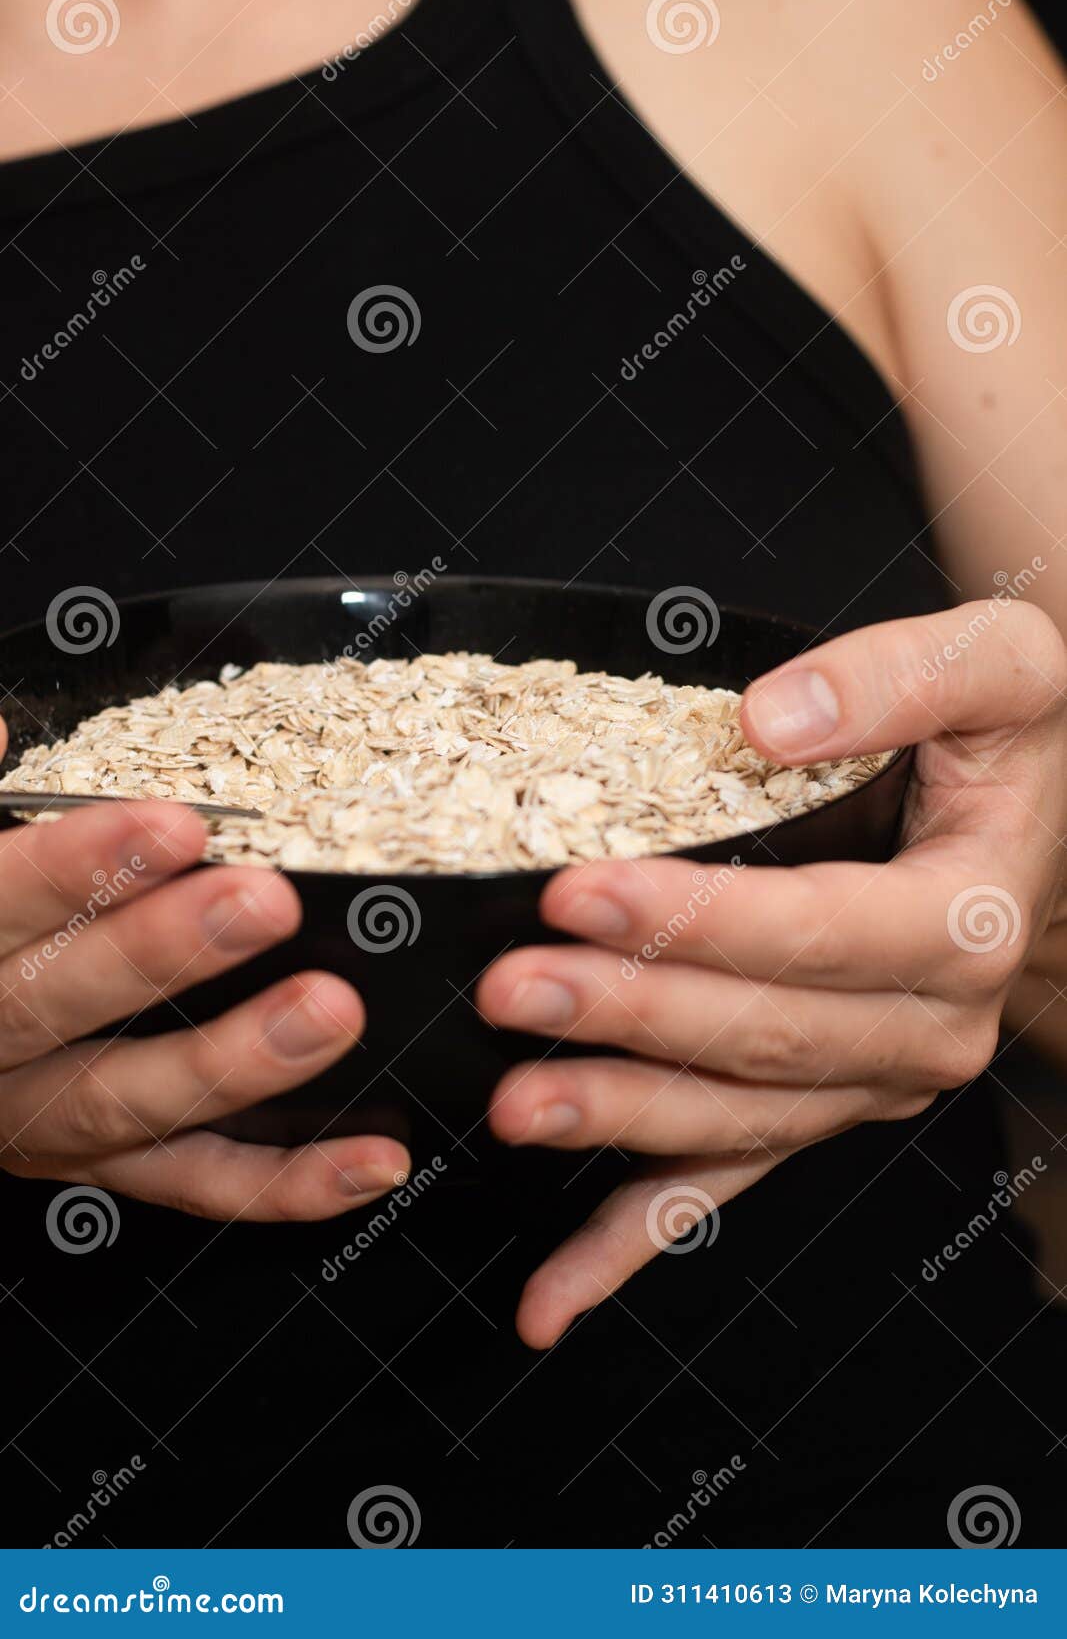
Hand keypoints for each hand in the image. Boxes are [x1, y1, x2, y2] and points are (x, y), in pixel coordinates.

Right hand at [0, 763, 407, 1217]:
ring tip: (328, 1012)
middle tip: (265, 904)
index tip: (177, 826)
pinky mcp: (106, 1168)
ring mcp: (43, 1120)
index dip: (77, 869)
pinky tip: (372, 1158)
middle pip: (55, 1006)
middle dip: (162, 954)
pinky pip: (196, 1183)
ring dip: (234, 1062)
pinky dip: (288, 1182)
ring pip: (130, 1105)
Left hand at [478, 602, 1066, 1347]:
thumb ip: (897, 677)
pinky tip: (550, 1298)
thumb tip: (768, 722)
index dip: (696, 923)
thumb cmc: (1010, 734)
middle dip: (632, 1018)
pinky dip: (632, 1244)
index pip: (817, 933)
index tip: (580, 894)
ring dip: (621, 1119)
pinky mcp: (817, 1106)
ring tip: (515, 1107)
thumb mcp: (997, 663)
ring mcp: (868, 1083)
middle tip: (514, 989)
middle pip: (764, 1037)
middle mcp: (925, 1026)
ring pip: (736, 1122)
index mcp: (961, 922)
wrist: (1037, 808)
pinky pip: (725, 1185)